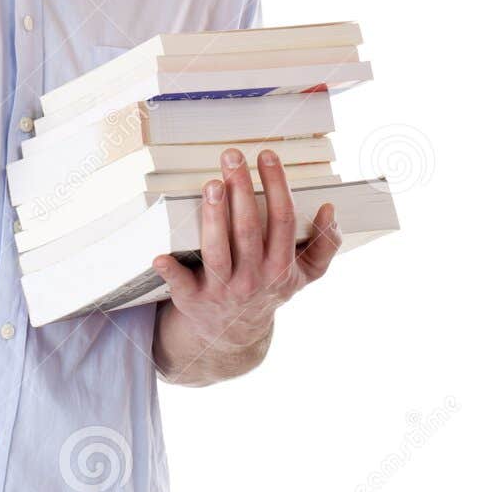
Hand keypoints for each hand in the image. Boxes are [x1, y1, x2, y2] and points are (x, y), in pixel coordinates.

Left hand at [153, 147, 341, 366]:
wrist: (235, 335)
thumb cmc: (268, 291)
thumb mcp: (303, 275)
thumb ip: (324, 246)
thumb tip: (331, 212)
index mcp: (281, 267)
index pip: (282, 220)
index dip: (276, 186)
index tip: (267, 155)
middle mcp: (253, 278)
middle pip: (248, 230)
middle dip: (241, 190)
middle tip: (232, 157)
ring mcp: (223, 289)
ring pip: (218, 250)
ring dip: (213, 217)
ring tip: (210, 185)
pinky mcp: (193, 299)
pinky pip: (181, 284)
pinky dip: (171, 271)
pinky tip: (160, 256)